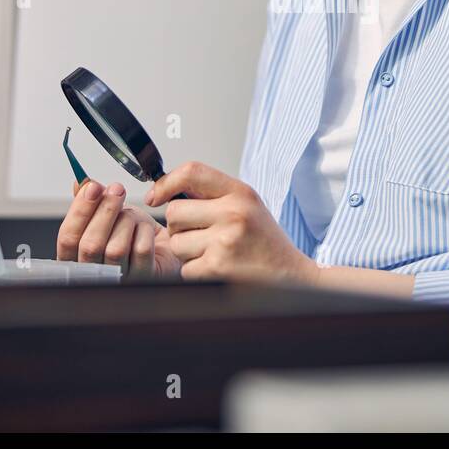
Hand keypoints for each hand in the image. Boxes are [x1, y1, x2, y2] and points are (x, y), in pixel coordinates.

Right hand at [57, 179, 181, 278]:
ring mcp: (119, 280)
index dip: (79, 211)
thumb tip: (79, 182)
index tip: (92, 187)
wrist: (163, 249)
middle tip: (117, 189)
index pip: (67, 239)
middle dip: (104, 211)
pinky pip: (140, 250)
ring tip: (132, 214)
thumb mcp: (108, 215)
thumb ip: (91, 202)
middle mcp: (95, 275)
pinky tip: (146, 228)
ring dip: (126, 221)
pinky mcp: (144, 278)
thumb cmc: (131, 236)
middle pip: (90, 246)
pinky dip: (144, 231)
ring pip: (115, 249)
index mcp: (78, 259)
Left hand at [144, 161, 317, 285]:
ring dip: (186, 252)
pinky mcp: (218, 268)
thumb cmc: (266, 242)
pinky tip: (216, 269)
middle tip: (200, 235)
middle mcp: (233, 213)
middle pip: (174, 212)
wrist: (292, 277)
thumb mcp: (248, 206)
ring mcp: (225, 241)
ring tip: (213, 253)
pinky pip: (185, 268)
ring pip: (176, 243)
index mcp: (240, 193)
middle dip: (179, 227)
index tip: (155, 196)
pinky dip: (195, 272)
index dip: (166, 182)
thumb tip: (167, 191)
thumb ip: (214, 195)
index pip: (192, 172)